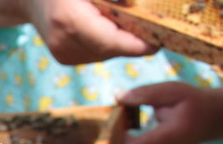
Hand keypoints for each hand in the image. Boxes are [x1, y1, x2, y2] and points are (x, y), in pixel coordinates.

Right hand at [23, 0, 156, 64]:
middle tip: (158, 29)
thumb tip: (135, 5)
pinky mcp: (65, 58)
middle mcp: (64, 43)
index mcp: (68, 20)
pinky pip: (98, 54)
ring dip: (123, 42)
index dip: (136, 44)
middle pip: (111, 50)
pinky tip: (111, 27)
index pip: (109, 41)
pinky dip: (110, 43)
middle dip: (135, 42)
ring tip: (134, 24)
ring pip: (106, 54)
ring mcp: (63, 54)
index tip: (159, 41)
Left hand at [115, 81, 222, 143]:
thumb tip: (116, 96)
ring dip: (116, 138)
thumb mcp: (173, 90)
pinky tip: (129, 127)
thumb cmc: (192, 102)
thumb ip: (145, 93)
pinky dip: (123, 142)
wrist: (211, 120)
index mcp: (168, 138)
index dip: (110, 142)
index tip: (102, 126)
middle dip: (111, 135)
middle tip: (113, 115)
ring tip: (124, 118)